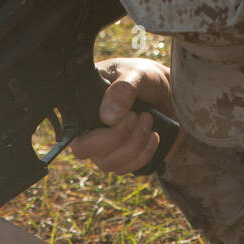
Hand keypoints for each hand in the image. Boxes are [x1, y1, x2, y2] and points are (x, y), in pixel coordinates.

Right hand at [69, 58, 182, 172]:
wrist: (172, 94)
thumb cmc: (148, 79)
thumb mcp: (138, 74)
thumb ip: (123, 89)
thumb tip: (107, 117)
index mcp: (85, 104)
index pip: (71, 127)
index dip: (91, 129)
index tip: (120, 116)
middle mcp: (90, 128)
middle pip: (84, 150)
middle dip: (114, 137)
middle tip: (135, 116)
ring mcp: (105, 146)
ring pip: (108, 163)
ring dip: (133, 144)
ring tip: (148, 119)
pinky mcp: (124, 157)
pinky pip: (126, 169)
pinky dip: (143, 155)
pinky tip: (154, 136)